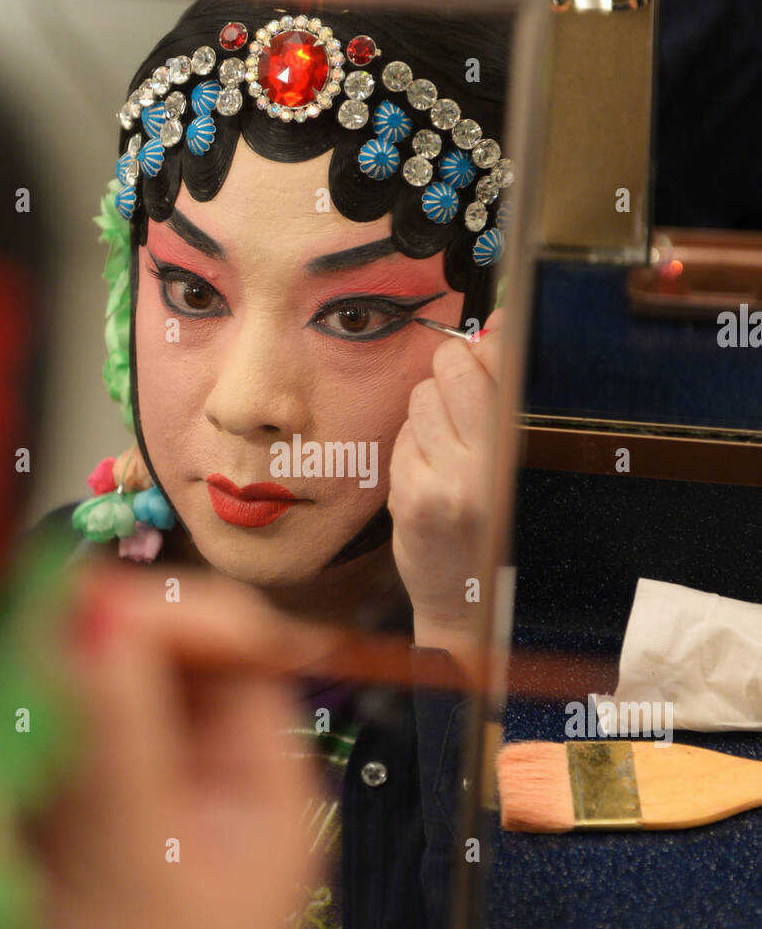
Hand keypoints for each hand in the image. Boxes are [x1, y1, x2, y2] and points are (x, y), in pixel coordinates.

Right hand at [0, 568, 319, 928]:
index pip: (234, 645)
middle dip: (79, 664)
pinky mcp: (81, 828)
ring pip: (90, 703)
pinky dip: (9, 755)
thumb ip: (117, 732)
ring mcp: (143, 804)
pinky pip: (46, 753)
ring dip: (35, 711)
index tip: (77, 607)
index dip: (162, 614)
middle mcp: (211, 782)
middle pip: (154, 665)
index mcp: (264, 784)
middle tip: (11, 677)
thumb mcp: (129, 872)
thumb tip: (108, 608)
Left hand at [388, 308, 501, 660]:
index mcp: (527, 448)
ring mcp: (449, 480)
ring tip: (447, 454)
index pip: (506, 362)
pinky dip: (411, 450)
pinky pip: (402, 438)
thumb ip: (504, 390)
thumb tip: (497, 324)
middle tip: (462, 410)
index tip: (491, 346)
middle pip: (454, 368)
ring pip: (421, 398)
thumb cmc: (496, 524)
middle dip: (452, 375)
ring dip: (428, 416)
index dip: (492, 345)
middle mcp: (493, 464)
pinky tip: (429, 480)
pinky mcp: (413, 496)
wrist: (470, 603)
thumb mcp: (514, 458)